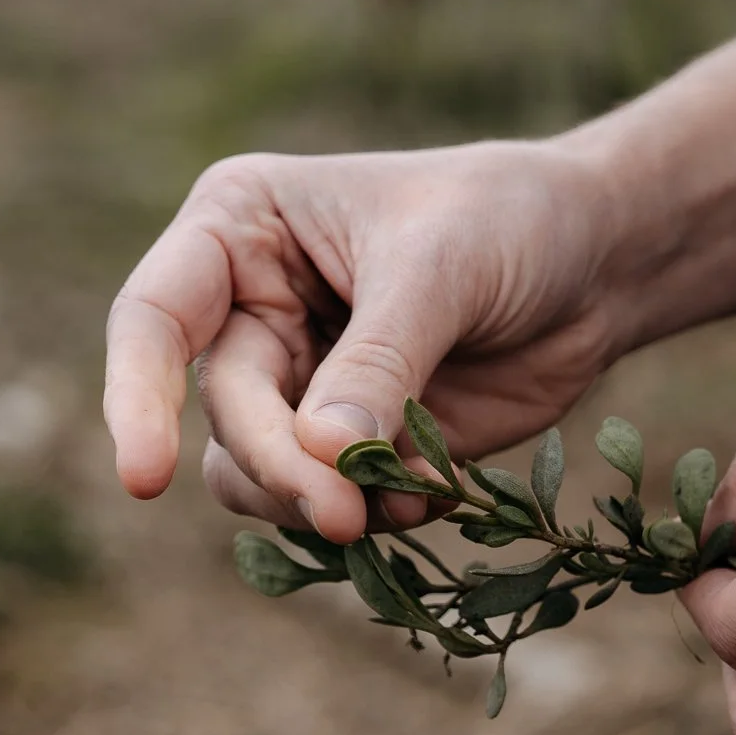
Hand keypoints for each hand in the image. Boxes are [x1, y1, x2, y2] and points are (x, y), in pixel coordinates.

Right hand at [104, 141, 626, 541]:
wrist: (599, 263)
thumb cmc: (511, 221)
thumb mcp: (441, 270)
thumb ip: (378, 363)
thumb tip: (319, 456)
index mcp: (239, 229)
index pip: (153, 318)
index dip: (136, 397)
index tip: (143, 477)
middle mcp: (251, 309)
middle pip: (222, 414)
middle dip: (279, 468)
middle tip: (343, 511)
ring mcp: (299, 381)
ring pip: (256, 473)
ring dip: (318, 502)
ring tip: (406, 497)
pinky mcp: (353, 443)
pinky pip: (326, 499)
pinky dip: (371, 513)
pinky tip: (436, 495)